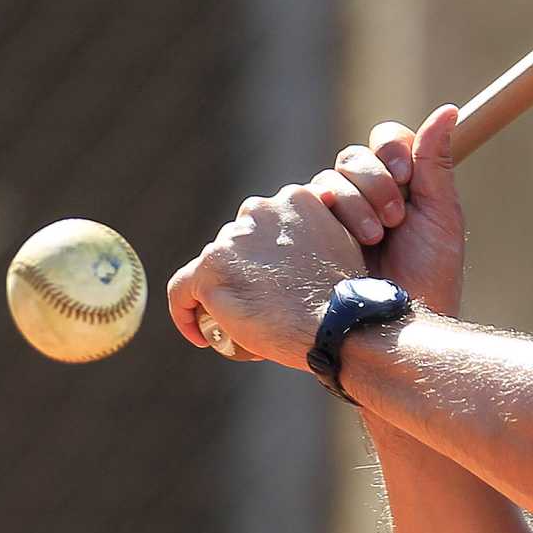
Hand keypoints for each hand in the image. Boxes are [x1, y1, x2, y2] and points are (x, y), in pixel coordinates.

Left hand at [168, 184, 364, 366]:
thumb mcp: (345, 248)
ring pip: (214, 267)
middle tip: (264, 306)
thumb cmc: (350, 300)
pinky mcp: (210, 272)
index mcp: (294, 198)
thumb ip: (320, 235)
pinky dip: (184, 311)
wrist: (342, 325)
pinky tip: (198, 335)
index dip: (267, 255)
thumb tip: (299, 249)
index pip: (266, 225)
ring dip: (224, 292)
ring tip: (243, 325)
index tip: (274, 282)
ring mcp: (231, 240)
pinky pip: (182, 289)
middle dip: (246, 273)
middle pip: (238, 244)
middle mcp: (259, 209)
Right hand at [306, 103, 465, 318]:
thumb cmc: (429, 278)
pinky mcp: (304, 238)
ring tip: (370, 240)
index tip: (406, 175)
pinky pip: (299, 208)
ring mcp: (330, 219)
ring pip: (325, 180)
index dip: (390, 150)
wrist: (399, 328)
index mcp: (397, 187)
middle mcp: (362, 199)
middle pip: (351, 157)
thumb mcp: (439, 218)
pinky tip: (334, 240)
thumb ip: (435, 164)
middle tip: (393, 219)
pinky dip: (317, 215)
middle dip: (373, 181)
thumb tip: (448, 109)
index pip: (384, 142)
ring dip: (349, 202)